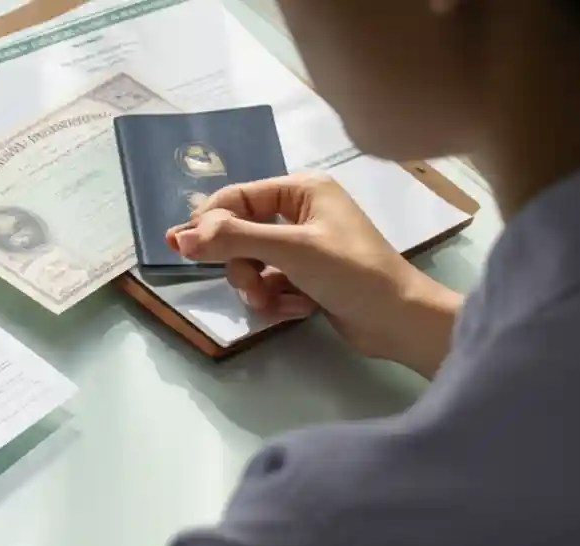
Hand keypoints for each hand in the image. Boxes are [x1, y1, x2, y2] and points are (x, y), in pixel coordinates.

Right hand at [168, 172, 461, 376]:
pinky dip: (276, 299)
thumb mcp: (291, 250)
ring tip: (274, 303)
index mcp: (301, 190)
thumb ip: (235, 239)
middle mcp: (300, 212)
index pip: (236, 197)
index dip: (207, 222)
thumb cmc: (352, 273)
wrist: (399, 321)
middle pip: (239, 233)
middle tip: (250, 287)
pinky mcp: (306, 276)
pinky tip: (296, 310)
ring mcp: (303, 246)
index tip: (181, 249)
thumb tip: (180, 238)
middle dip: (240, 265)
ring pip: (250, 263)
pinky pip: (268, 283)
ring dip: (257, 288)